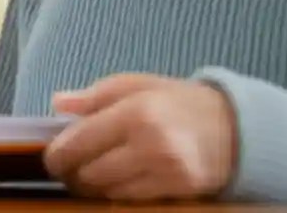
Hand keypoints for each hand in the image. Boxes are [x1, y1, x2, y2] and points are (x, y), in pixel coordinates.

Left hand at [43, 73, 237, 201]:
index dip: (58, 155)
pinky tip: (115, 183)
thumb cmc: (178, 102)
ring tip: (88, 176)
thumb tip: (58, 103)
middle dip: (73, 174)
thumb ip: (95, 95)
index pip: (79, 142)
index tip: (52, 158)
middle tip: (68, 169)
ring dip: (92, 187)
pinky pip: (131, 200)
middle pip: (90, 173)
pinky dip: (117, 194)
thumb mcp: (137, 85)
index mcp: (135, 111)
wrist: (234, 128)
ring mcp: (166, 172)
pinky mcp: (178, 192)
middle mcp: (150, 144)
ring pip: (108, 192)